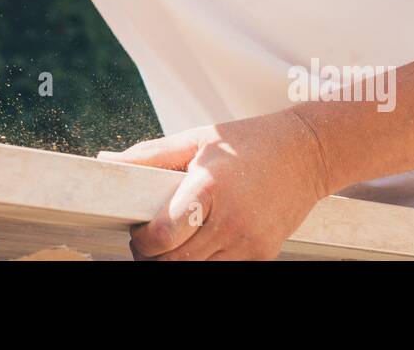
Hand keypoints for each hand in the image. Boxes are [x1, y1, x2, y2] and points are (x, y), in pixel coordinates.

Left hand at [97, 110, 329, 259]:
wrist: (307, 153)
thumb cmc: (248, 142)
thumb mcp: (196, 139)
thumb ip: (149, 156)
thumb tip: (105, 163)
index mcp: (209, 188)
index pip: (163, 236)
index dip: (142, 240)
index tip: (138, 229)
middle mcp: (230, 221)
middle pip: (175, 262)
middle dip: (152, 256)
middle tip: (147, 241)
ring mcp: (249, 243)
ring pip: (196, 273)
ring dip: (176, 263)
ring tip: (172, 243)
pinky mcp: (263, 255)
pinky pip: (221, 273)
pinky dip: (203, 264)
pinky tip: (200, 245)